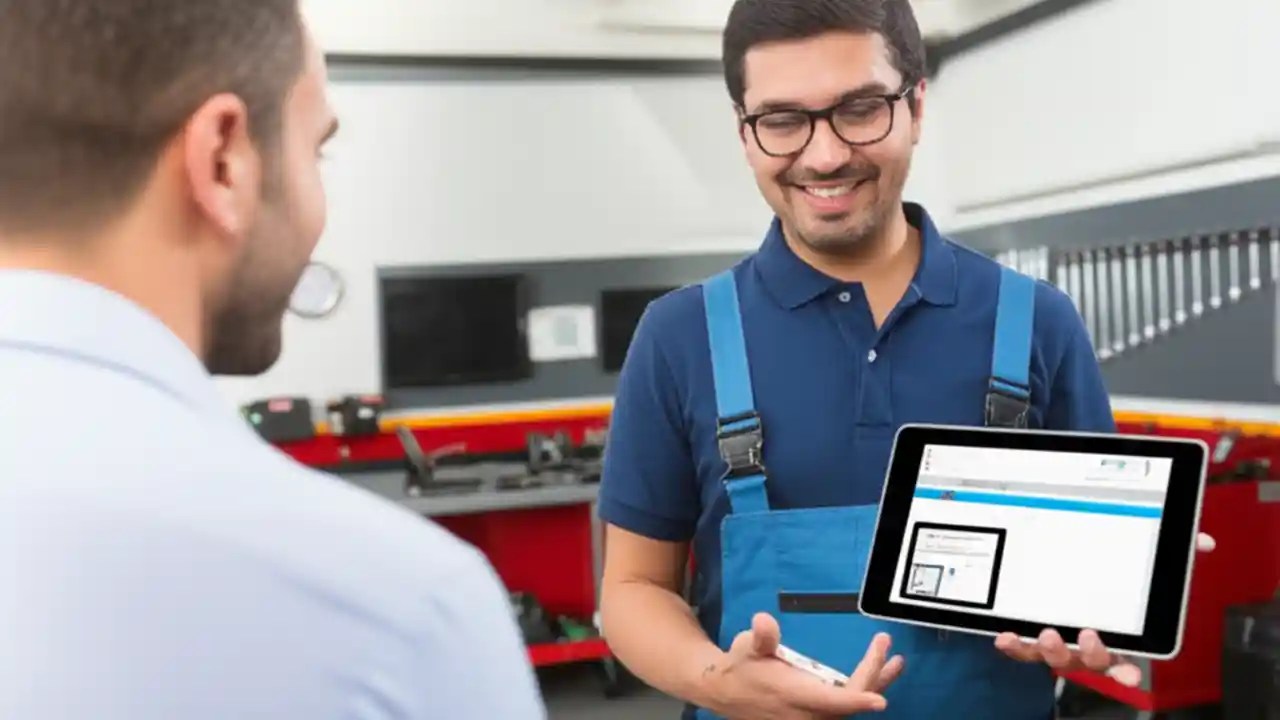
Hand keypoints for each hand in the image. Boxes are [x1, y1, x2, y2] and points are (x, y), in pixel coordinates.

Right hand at [704, 612, 903, 719]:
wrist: (726, 691)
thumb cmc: (741, 665)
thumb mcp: (748, 647)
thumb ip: (761, 637)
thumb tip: (763, 621)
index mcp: (793, 695)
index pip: (831, 701)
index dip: (856, 701)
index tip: (879, 701)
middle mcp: (808, 713)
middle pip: (850, 700)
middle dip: (873, 675)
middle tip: (887, 645)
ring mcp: (813, 717)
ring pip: (851, 705)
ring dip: (876, 683)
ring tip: (896, 661)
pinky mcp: (816, 715)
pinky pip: (845, 705)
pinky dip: (864, 690)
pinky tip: (878, 676)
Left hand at [994, 532, 1215, 685]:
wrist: (1049, 585)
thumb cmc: (1097, 584)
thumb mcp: (1134, 569)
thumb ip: (1169, 557)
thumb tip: (1203, 542)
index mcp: (1112, 637)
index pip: (1124, 660)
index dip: (1128, 670)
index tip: (1134, 676)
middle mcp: (1084, 645)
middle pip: (1091, 661)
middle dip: (1091, 653)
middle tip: (1088, 635)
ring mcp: (1055, 643)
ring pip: (1054, 657)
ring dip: (1052, 650)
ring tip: (1048, 633)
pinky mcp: (1026, 638)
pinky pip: (1020, 649)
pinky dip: (1013, 646)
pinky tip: (1006, 636)